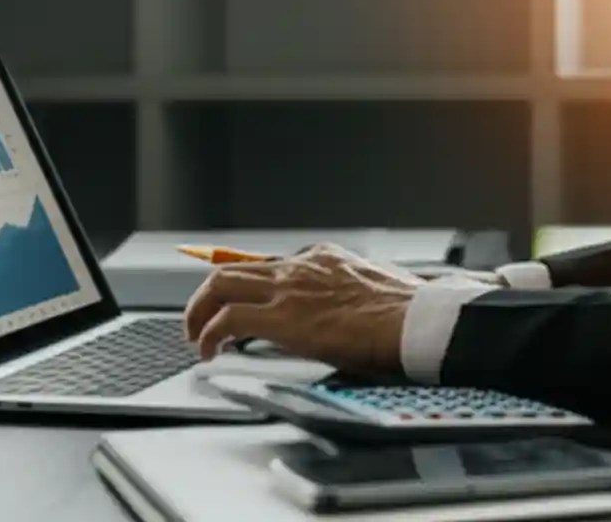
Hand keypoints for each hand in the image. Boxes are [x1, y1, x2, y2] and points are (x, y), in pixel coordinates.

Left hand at [183, 243, 417, 373]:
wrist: (413, 319)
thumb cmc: (407, 313)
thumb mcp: (377, 290)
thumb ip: (355, 295)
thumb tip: (361, 315)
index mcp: (324, 258)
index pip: (272, 267)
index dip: (252, 287)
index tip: (245, 302)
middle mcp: (299, 266)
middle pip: (235, 269)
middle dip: (210, 294)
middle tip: (203, 318)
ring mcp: (287, 288)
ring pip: (220, 284)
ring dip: (200, 311)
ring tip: (196, 335)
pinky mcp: (279, 317)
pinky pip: (226, 319)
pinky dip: (210, 334)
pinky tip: (209, 351)